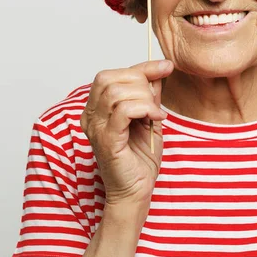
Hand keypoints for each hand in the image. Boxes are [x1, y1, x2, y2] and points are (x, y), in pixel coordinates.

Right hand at [80, 59, 174, 207]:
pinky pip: (123, 111)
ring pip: (116, 91)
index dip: (142, 67)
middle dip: (141, 81)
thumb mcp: (148, 118)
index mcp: (96, 109)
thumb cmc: (140, 158)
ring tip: (155, 114)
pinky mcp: (107, 141)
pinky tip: (156, 119)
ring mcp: (96, 128)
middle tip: (157, 101)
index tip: (167, 66)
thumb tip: (159, 69)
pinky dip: (145, 109)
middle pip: (110, 78)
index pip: (112, 74)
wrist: (137, 191)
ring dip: (144, 98)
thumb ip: (150, 95)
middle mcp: (90, 116)